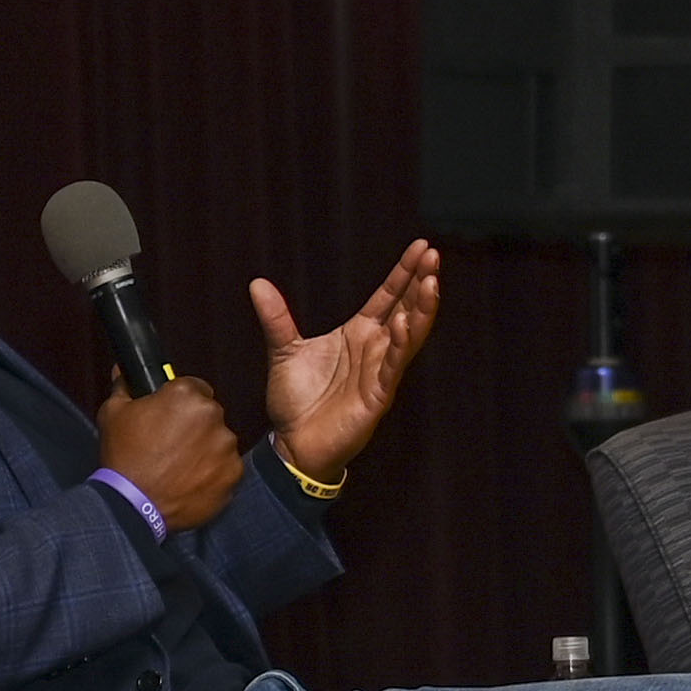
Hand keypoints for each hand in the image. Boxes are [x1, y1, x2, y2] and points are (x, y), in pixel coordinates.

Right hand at [99, 375, 244, 532]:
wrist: (133, 505)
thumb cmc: (123, 458)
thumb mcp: (113, 414)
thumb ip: (124, 387)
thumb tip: (124, 371)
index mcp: (186, 394)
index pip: (194, 387)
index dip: (181, 402)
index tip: (172, 416)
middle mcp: (212, 415)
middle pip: (209, 414)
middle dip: (194, 425)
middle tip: (171, 444)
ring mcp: (226, 446)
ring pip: (220, 440)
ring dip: (206, 449)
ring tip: (179, 466)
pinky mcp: (233, 473)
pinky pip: (226, 467)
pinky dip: (213, 473)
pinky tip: (190, 481)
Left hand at [258, 239, 441, 483]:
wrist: (293, 443)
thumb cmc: (296, 401)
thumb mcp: (283, 351)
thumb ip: (276, 318)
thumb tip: (257, 282)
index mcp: (358, 333)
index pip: (388, 296)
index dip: (404, 272)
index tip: (421, 247)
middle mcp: (375, 349)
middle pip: (406, 309)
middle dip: (421, 283)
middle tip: (433, 256)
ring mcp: (380, 372)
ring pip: (409, 336)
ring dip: (421, 310)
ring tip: (431, 283)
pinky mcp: (377, 396)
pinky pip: (392, 367)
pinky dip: (398, 346)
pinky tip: (401, 324)